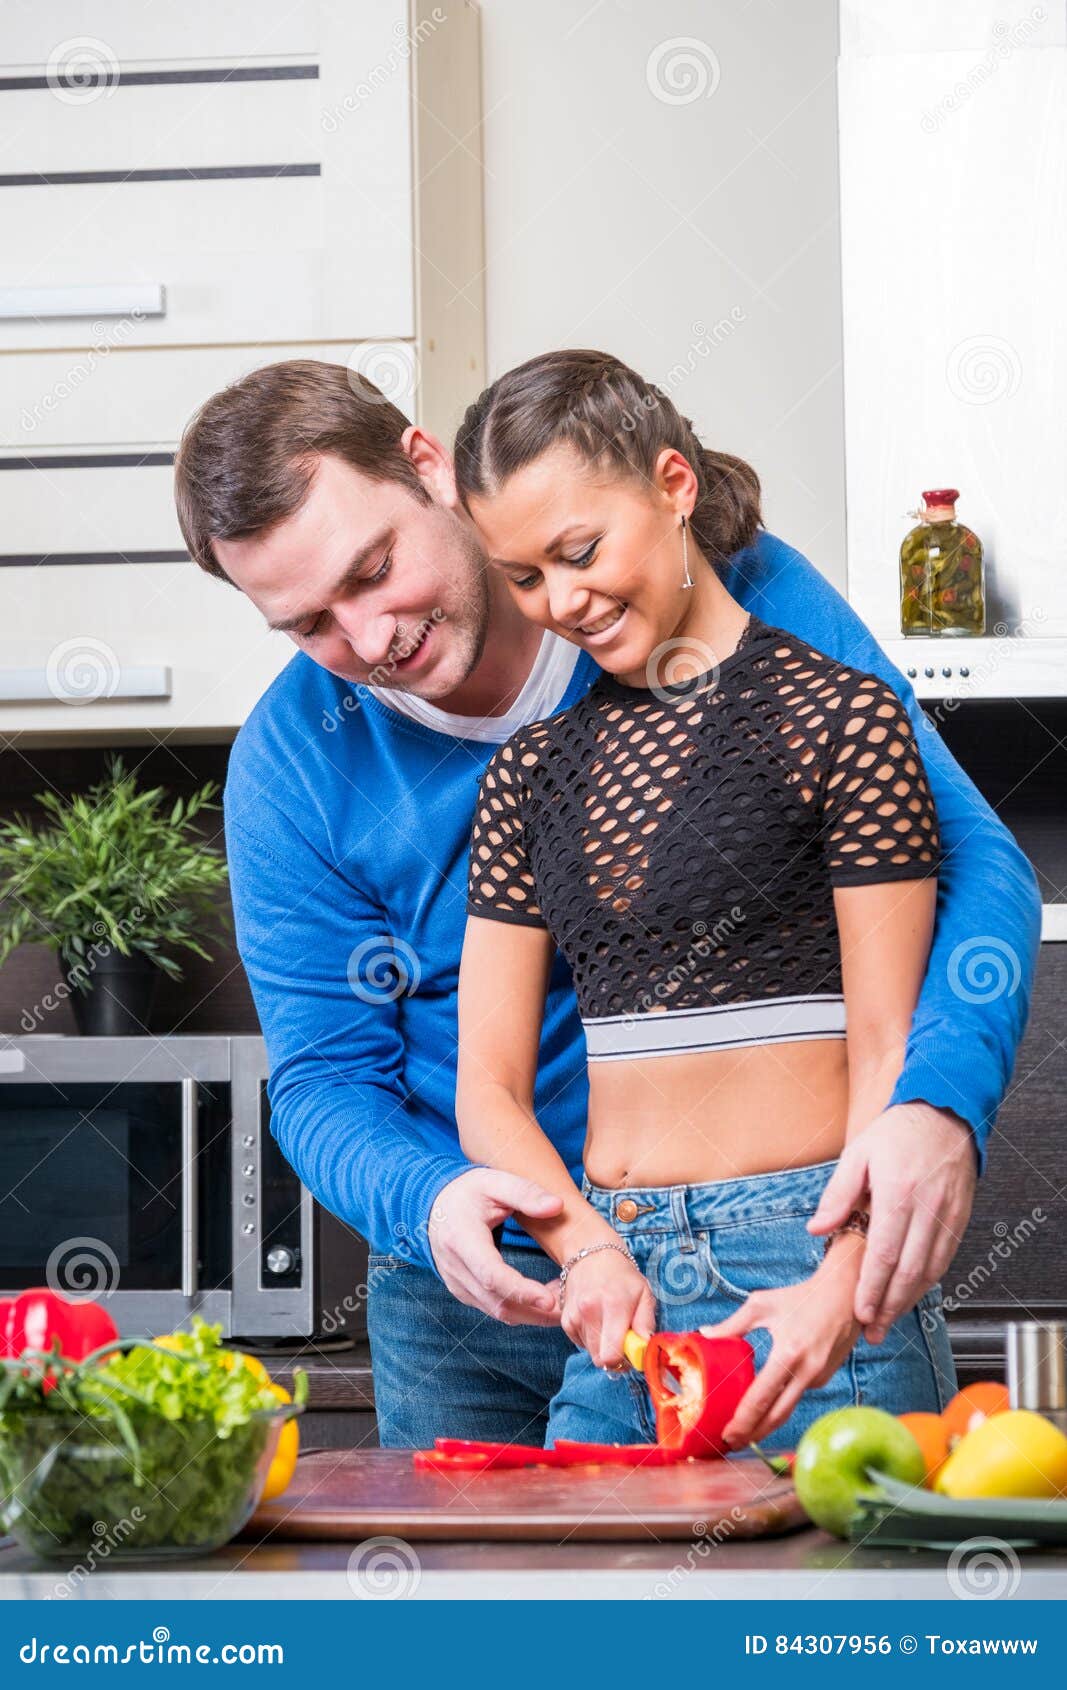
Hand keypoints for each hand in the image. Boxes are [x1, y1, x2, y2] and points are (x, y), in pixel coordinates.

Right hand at [427, 1168, 564, 1325]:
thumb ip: (526, 1193)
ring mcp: (458, 1284)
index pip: (491, 1274)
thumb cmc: (468, 1192)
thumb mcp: (495, 1182)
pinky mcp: (464, 1292)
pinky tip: (544, 1298)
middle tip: (571, 1304)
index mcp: (461, 1238)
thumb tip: (556, 1206)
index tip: (550, 1300)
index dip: (521, 1290)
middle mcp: (455, 1268)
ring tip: (564, 1301)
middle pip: (497, 1301)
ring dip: (532, 1313)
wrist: (436, 1207)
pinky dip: (522, 1310)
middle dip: (536, 1310)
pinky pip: (495, 1309)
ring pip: (498, 1311)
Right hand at [560, 1248, 655, 1368]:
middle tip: (624, 1342)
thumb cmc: (622, 1276)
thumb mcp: (644, 1293)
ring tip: (610, 1326)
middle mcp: (589, 1313)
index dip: (624, 1362)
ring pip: (591, 1353)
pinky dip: (591, 1339)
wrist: (592, 1255)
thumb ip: (646, 1322)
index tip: (632, 1353)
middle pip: (600, 1359)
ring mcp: (574, 1317)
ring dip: (603, 1347)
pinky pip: (581, 1344)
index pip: (611, 1355)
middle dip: (615, 1358)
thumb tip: (644, 1347)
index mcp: (613, 1306)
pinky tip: (598, 1322)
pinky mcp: (565, 1321)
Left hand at [699, 1246, 861, 1445]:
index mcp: (789, 1353)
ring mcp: (819, 1377)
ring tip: (745, 1433)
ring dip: (767, 1425)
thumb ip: (733, 1325)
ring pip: (789, 1409)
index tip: (727, 1434)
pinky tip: (766, 1406)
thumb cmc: (800, 1297)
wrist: (844, 1294)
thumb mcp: (762, 1305)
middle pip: (777, 1416)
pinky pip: (798, 1395)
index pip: (761, 1398)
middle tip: (732, 1444)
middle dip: (753, 1435)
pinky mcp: (825, 1378)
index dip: (743, 1421)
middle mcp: (807, 1371)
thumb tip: (706, 1335)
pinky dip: (781, 1404)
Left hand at [807, 1102, 976, 1341]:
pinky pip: (944, 1260)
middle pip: (908, 1272)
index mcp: (897, 1193)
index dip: (873, 1289)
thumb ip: (837, 1194)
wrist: (944, 1115)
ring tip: (888, 1322)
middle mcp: (926, 1209)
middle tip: (873, 1332)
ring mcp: (947, 1216)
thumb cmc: (897, 1133)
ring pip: (929, 1272)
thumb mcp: (858, 1154)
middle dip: (889, 1307)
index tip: (861, 1313)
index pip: (884, 1253)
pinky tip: (910, 1295)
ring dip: (908, 1302)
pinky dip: (927, 1283)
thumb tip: (816, 1228)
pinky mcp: (959, 1219)